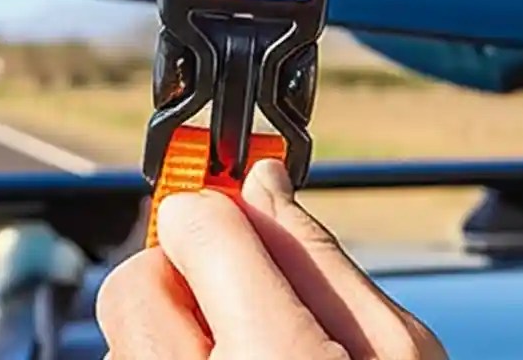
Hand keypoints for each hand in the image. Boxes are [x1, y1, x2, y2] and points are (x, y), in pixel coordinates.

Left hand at [96, 160, 445, 359]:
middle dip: (185, 275)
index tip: (244, 211)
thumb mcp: (397, 350)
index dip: (225, 208)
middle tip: (250, 301)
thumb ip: (320, 259)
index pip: (194, 224)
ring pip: (125, 335)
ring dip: (177, 330)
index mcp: (271, 358)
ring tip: (254, 357)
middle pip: (134, 282)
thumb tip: (263, 181)